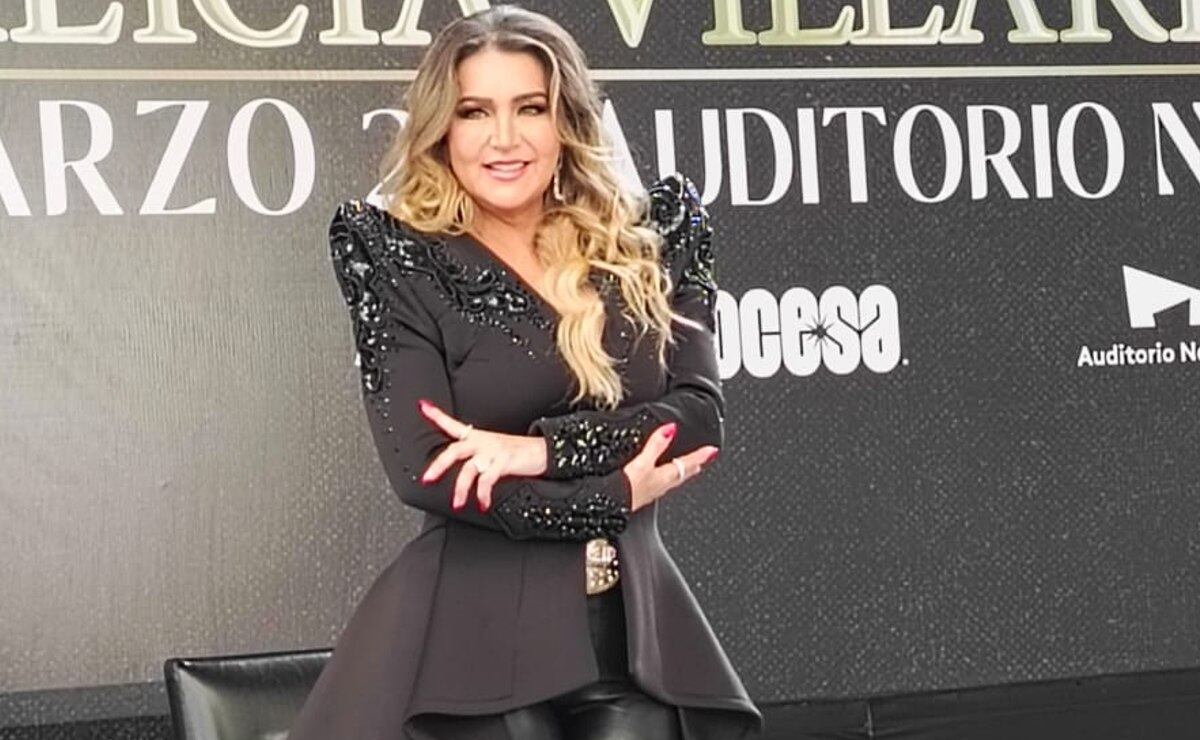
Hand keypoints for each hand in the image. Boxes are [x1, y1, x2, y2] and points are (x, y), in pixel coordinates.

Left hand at [416, 398, 548, 512]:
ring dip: (461, 489)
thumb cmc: (517, 453)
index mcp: (478, 437)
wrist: (544, 450)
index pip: (453, 424)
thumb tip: (463, 471)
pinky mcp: (505, 462)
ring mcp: (493, 451)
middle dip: (439, 465)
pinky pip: (488, 479)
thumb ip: (477, 456)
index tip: (422, 406)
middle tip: (427, 479)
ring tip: (457, 504)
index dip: (437, 416)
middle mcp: (483, 442)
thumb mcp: (494, 449)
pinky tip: (482, 504)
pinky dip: (483, 494)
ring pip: (469, 469)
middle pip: (454, 450)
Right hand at [622, 422, 718, 512]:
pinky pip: (662, 484)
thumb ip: (656, 445)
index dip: (701, 456)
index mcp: (665, 475)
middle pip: (684, 473)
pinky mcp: (644, 495)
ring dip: (683, 472)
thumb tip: (671, 429)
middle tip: (704, 459)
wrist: (609, 507)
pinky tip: (661, 478)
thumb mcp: (643, 462)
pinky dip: (667, 477)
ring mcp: (654, 491)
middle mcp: (663, 485)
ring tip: (688, 467)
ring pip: (674, 479)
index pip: (688, 463)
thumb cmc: (627, 489)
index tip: (713, 450)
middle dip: (694, 465)